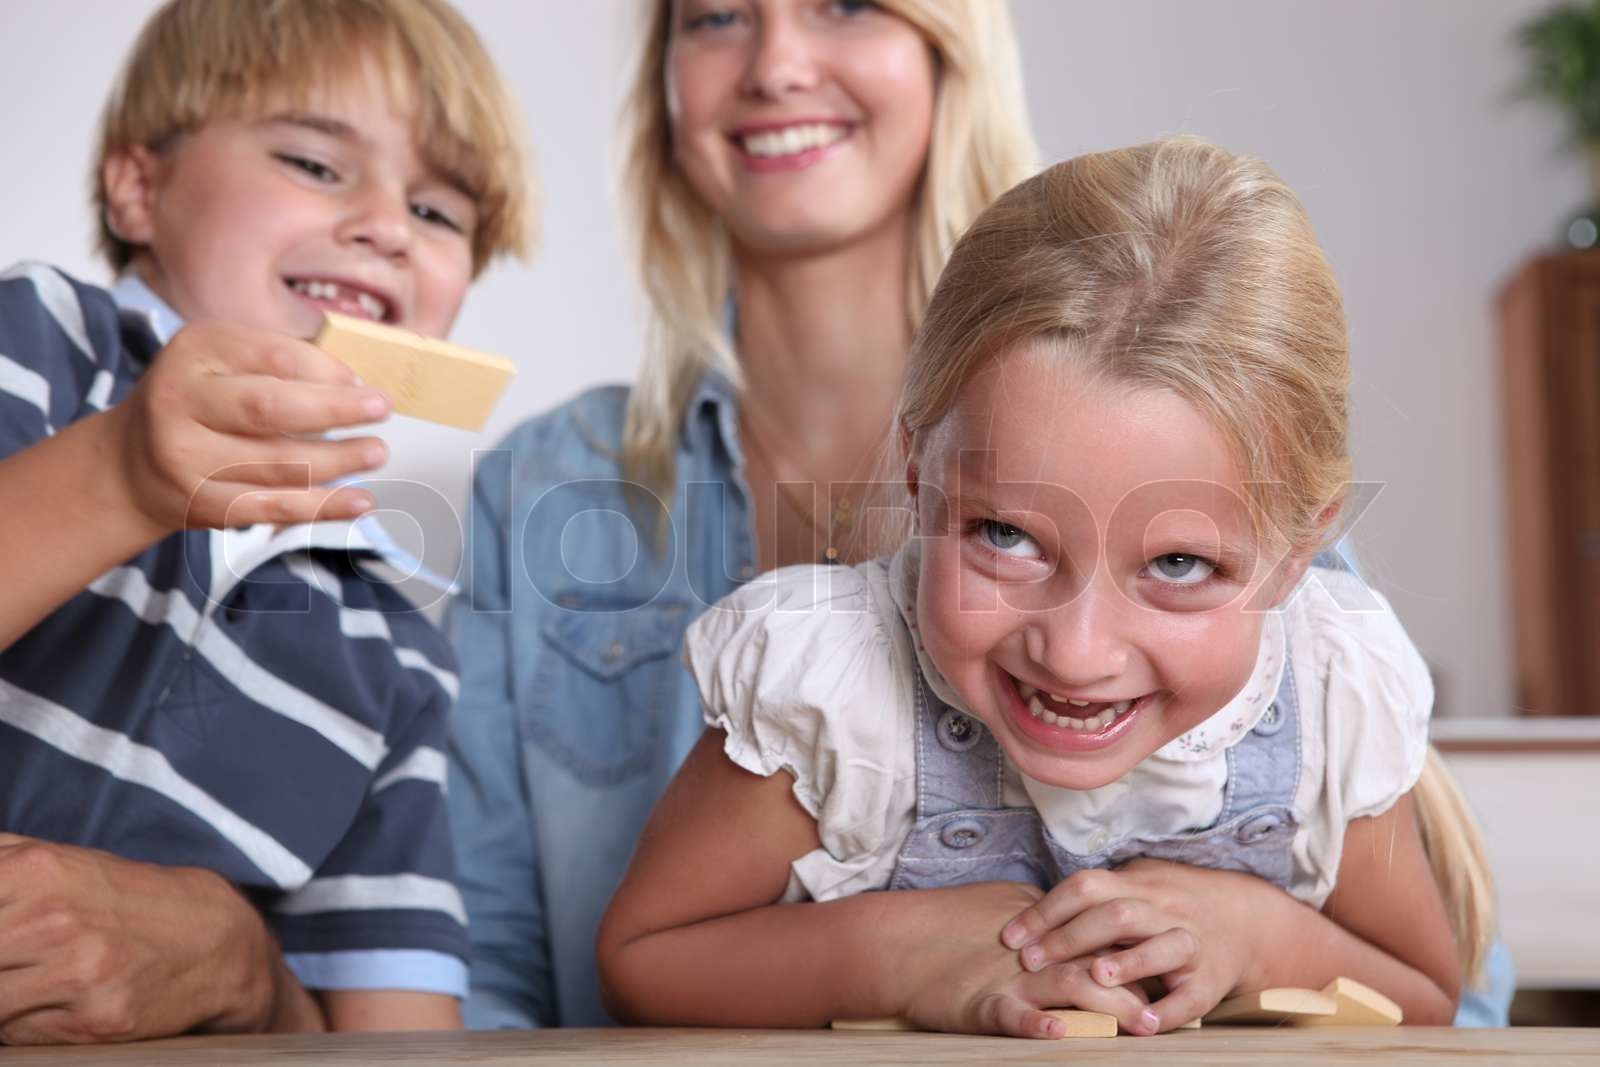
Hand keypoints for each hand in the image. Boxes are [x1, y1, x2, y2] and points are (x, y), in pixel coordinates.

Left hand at [0, 834, 277, 1043]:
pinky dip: (12, 1027)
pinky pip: (14, 1037)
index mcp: (33, 869)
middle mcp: (51, 918)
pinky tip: (37, 1008)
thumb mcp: (53, 861)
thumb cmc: (119, 899)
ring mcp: (74, 972)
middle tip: (6, 964)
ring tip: (17, 981)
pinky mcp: (92, 1021)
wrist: (211, 939)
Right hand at [105, 321, 390, 532]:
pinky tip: (361, 502)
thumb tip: (354, 387)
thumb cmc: (201, 401)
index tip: (362, 383)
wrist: (132, 463)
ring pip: (277, 463)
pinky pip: (273, 507)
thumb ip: (281, 364)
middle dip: (336, 410)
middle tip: (382, 409)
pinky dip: (324, 507)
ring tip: (376, 452)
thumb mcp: (224, 362)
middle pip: (270, 408)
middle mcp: (181, 400)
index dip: (326, 372)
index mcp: (194, 352)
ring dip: (339, 460)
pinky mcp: (202, 502)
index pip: (274, 357)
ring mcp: (187, 457)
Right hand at [897, 881, 1161, 1038]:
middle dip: (1141, 986)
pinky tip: (1060, 1031)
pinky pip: (1015, 1015)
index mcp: (1046, 939)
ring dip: (1108, 1005)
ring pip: (1070, 987)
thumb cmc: (950, 936)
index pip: (1103, 945)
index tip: (1174, 976)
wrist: (897, 944)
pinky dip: (1038, 1023)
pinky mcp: (983, 1004)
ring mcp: (1012, 980)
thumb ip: (1045, 929)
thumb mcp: (1006, 920)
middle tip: (1175, 1005)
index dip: (1139, 960)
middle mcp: (1036, 957)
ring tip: (1140, 1023)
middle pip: (1100, 964)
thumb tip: (1076, 929)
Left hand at [998, 859, 1282, 1031]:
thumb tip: (1039, 906)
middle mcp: (1165, 910)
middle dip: (1071, 936)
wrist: (1247, 920)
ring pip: (1163, 945)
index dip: (1046, 910)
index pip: (1086, 887)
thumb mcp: (1138, 883)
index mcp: (1139, 885)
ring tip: (1094, 976)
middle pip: (1118, 913)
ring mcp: (1191, 944)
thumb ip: (1098, 891)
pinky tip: (1142, 1024)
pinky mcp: (1211, 981)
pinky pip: (1192, 997)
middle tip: (1030, 961)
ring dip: (1129, 961)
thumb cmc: (1172, 904)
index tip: (1010, 937)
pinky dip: (1168, 1011)